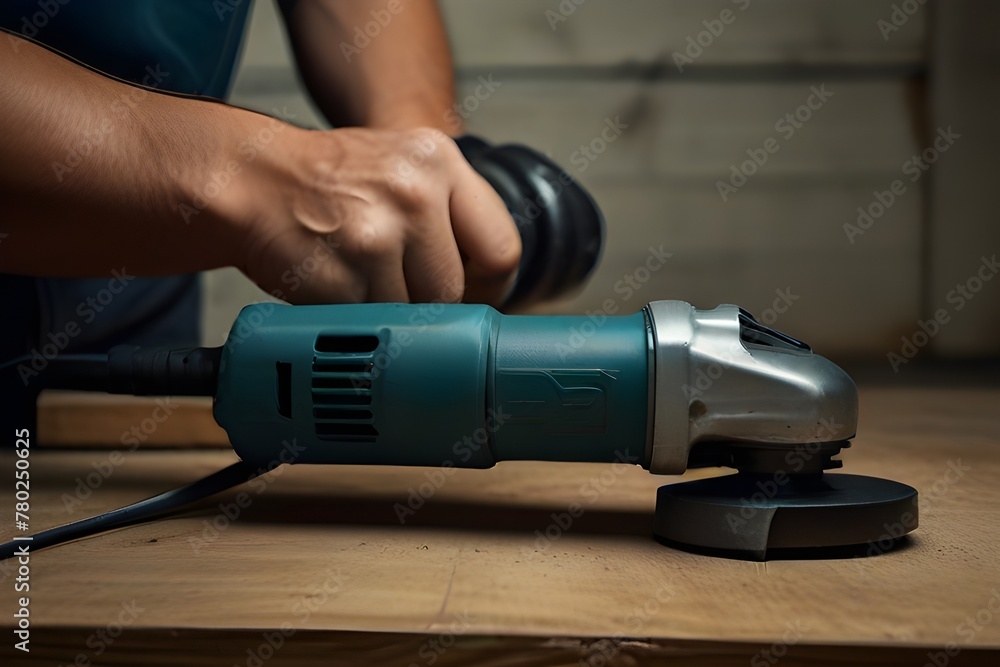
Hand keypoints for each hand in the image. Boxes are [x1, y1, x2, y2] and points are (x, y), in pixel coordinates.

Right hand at [224, 125, 520, 304]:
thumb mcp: (402, 167)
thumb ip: (450, 212)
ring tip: (358, 278)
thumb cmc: (328, 181)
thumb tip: (490, 284)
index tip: (469, 295)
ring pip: (414, 313)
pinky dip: (353, 319)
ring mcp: (377, 234)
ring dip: (387, 312)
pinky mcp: (342, 274)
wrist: (249, 178)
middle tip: (397, 287)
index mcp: (440, 160)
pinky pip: (370, 323)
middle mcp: (415, 191)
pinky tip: (334, 285)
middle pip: (454, 289)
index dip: (488, 285)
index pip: (502, 248)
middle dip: (427, 302)